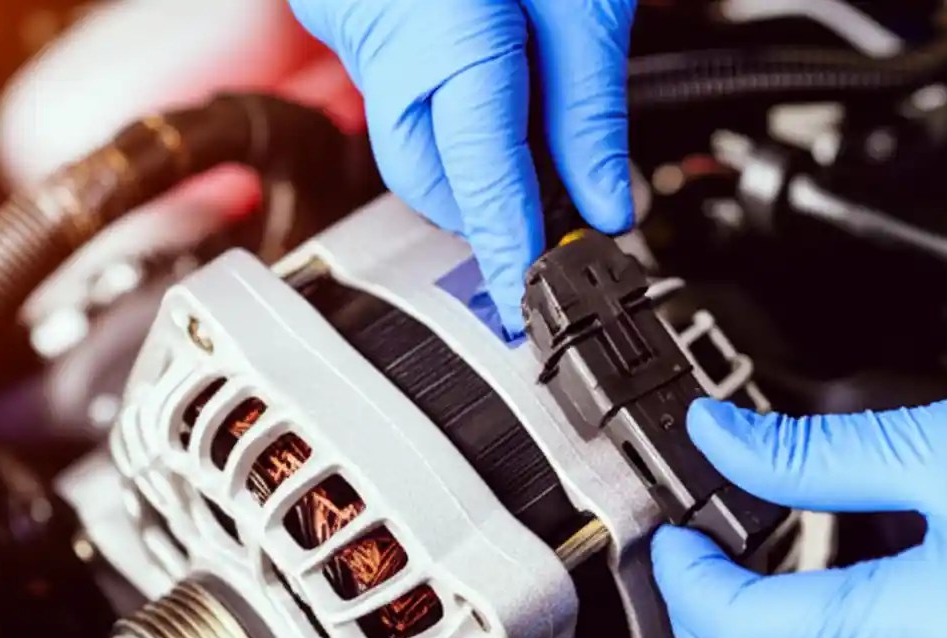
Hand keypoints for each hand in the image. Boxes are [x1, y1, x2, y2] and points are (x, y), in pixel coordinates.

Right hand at [287, 0, 635, 334]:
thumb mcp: (583, 0)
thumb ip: (589, 108)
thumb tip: (604, 204)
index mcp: (435, 21)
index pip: (477, 175)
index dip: (509, 245)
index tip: (530, 299)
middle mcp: (367, 27)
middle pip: (427, 177)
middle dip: (494, 203)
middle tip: (559, 205)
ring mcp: (343, 20)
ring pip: (406, 142)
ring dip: (471, 155)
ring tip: (533, 121)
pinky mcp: (342, 13)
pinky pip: (394, 94)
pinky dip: (445, 106)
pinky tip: (493, 75)